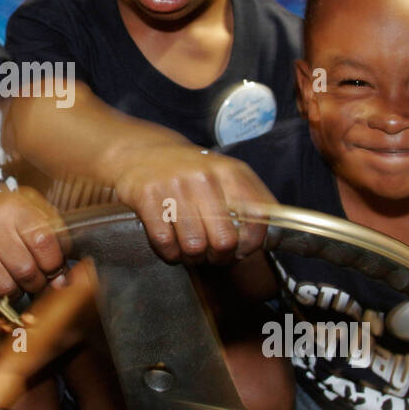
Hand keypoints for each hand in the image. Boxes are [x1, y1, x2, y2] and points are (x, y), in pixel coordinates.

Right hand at [0, 187, 66, 304]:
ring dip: (17, 292)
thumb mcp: (26, 210)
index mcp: (14, 209)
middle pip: (27, 270)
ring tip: (16, 282)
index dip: (55, 262)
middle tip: (35, 278)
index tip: (54, 267)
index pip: (44, 242)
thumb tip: (63, 279)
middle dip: (37, 282)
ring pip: (7, 288)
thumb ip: (51, 236)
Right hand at [112, 146, 270, 263]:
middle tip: (211, 253)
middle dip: (218, 256)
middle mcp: (205, 177)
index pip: (258, 218)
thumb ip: (249, 202)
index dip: (251, 244)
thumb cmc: (188, 173)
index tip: (242, 249)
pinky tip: (170, 242)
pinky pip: (165, 243)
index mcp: (230, 172)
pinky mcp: (147, 197)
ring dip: (192, 256)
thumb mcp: (225, 176)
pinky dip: (168, 252)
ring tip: (189, 248)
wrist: (140, 152)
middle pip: (225, 241)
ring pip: (194, 247)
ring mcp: (175, 186)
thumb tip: (268, 240)